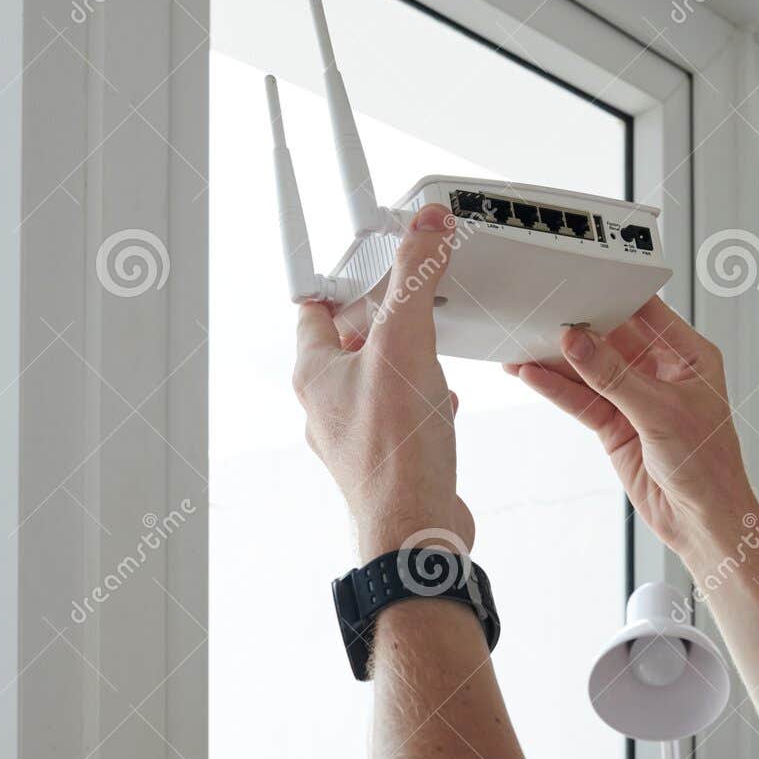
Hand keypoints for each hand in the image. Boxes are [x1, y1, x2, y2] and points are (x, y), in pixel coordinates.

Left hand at [292, 204, 473, 559]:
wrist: (416, 531)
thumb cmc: (395, 452)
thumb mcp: (406, 345)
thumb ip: (415, 280)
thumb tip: (426, 228)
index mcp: (314, 374)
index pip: (314, 308)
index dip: (340, 280)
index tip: (368, 260)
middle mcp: (327, 404)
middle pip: (349, 342)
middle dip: (384, 319)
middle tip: (411, 297)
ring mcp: (355, 435)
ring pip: (377, 379)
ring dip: (405, 361)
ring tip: (431, 347)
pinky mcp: (386, 459)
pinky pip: (400, 414)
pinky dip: (422, 399)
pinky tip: (443, 399)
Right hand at [503, 297, 757, 561]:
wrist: (703, 522)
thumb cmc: (709, 467)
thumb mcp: (661, 413)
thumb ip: (614, 377)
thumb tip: (577, 342)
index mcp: (688, 355)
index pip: (646, 311)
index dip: (612, 295)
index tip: (578, 282)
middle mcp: (661, 371)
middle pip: (611, 338)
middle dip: (576, 326)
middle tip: (539, 310)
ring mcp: (635, 398)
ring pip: (589, 370)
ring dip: (556, 360)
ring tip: (520, 342)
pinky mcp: (615, 425)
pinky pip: (581, 400)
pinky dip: (556, 389)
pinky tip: (530, 374)